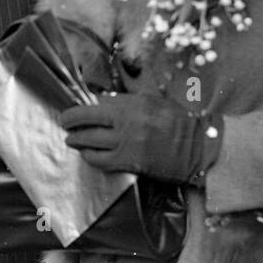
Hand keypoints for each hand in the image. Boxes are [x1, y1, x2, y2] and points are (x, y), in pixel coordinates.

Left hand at [60, 93, 217, 184]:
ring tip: (71, 139)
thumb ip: (128, 100)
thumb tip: (103, 100)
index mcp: (133, 103)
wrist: (197, 147)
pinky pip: (99, 160)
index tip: (79, 106)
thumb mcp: (154, 100)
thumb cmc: (178, 121)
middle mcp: (126, 122)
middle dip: (70, 120)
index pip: (98, 101)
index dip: (86, 104)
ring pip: (88, 141)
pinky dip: (89, 156)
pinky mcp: (128, 163)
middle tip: (65, 121)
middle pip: (85, 119)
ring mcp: (126, 143)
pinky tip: (87, 153)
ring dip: (76, 140)